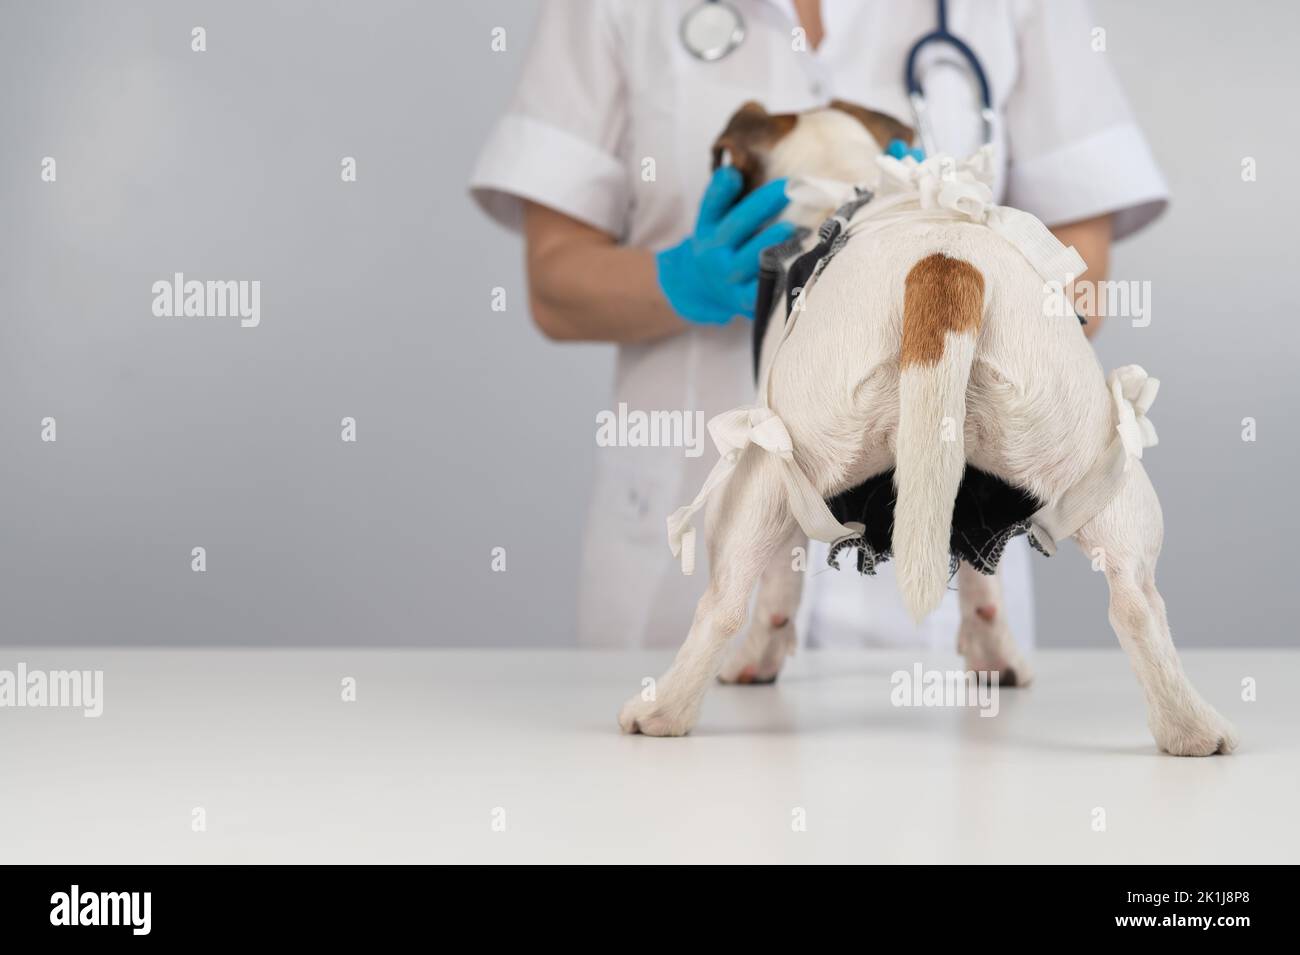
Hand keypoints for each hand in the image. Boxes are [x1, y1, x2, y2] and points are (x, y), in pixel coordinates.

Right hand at [655, 168, 795, 325]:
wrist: (703, 290)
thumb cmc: (722, 245)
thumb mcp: (713, 220)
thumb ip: (721, 195)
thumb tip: (732, 172)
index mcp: (707, 229)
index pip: (713, 203)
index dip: (725, 187)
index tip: (740, 172)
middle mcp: (713, 253)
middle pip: (739, 224)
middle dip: (765, 204)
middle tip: (792, 189)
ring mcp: (729, 278)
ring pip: (756, 257)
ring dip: (780, 242)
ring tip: (803, 229)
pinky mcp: (744, 300)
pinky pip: (767, 289)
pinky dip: (784, 277)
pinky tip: (804, 264)